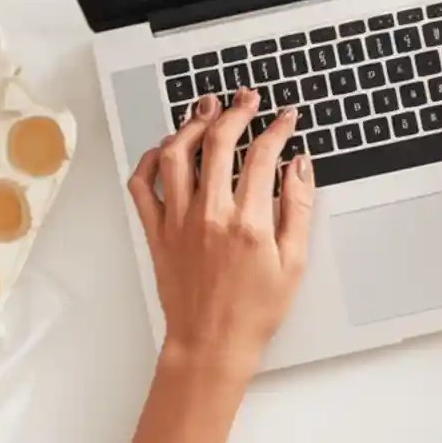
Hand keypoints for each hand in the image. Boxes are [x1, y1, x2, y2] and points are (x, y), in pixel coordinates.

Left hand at [127, 89, 315, 373]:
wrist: (211, 344)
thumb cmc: (255, 310)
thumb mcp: (294, 261)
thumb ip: (298, 208)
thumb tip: (299, 167)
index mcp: (249, 222)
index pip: (263, 155)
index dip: (277, 128)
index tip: (285, 117)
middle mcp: (209, 215)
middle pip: (217, 142)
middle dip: (236, 111)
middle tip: (246, 97)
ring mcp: (178, 221)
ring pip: (176, 155)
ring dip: (191, 124)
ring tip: (206, 108)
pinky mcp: (156, 232)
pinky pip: (142, 185)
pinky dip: (150, 160)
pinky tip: (165, 147)